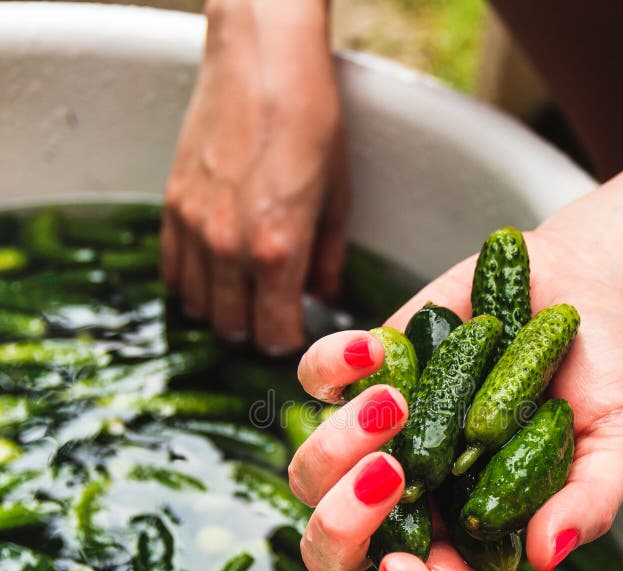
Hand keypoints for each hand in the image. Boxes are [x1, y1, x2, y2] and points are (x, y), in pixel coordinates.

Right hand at [161, 0, 347, 353]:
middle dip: (257, 332)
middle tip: (275, 316)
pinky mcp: (170, 205)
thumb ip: (328, 261)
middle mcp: (227, 247)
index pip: (275, 333)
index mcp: (277, 250)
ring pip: (199, 307)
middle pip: (233, 328)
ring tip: (247, 295)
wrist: (263, 61)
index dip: (290, 341)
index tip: (299, 332)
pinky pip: (172, 272)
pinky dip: (193, 284)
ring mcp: (192, 227)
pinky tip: (216, 271)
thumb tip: (325, 298)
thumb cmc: (312, 123)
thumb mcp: (337, 200)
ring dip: (224, 311)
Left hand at [289, 228, 622, 570]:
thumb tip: (545, 555)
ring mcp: (383, 434)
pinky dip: (328, 367)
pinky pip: (315, 380)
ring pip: (312, 470)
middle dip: (341, 527)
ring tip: (397, 402)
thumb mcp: (616, 441)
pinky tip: (371, 349)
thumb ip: (589, 502)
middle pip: (338, 545)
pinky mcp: (366, 373)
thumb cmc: (601, 376)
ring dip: (335, 447)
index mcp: (471, 528)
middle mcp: (417, 491)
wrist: (580, 290)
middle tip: (389, 475)